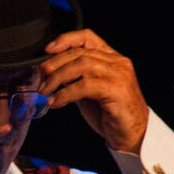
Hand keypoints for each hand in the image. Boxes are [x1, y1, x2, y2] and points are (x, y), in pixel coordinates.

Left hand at [40, 28, 149, 154]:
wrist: (132, 136)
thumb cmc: (111, 115)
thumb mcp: (88, 93)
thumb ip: (74, 79)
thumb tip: (51, 73)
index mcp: (112, 59)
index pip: (87, 37)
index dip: (66, 40)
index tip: (48, 50)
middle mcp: (117, 63)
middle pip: (80, 52)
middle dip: (55, 63)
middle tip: (41, 77)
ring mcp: (119, 75)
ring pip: (82, 65)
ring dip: (58, 78)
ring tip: (45, 90)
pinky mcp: (117, 90)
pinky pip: (85, 86)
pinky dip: (66, 93)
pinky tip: (56, 102)